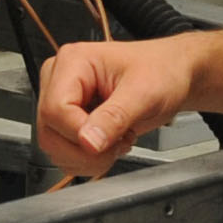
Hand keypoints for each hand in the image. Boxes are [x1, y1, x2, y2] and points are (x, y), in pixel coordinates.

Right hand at [36, 36, 201, 180]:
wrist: (172, 76)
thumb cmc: (162, 71)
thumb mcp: (144, 93)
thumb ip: (114, 117)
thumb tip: (88, 141)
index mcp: (73, 62)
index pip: (55, 109)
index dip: (79, 133)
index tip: (109, 141)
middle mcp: (61, 81)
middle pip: (49, 132)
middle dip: (85, 150)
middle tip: (118, 143)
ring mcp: (63, 102)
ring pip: (54, 147)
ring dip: (88, 157)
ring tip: (118, 139)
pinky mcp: (69, 122)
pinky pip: (64, 154)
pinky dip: (88, 159)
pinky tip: (109, 143)